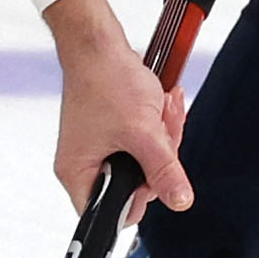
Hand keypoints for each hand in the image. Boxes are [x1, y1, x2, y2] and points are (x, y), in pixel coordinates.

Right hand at [41, 0, 191, 221]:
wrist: (100, 44)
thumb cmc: (104, 81)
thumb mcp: (142, 132)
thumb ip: (163, 171)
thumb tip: (180, 202)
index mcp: (78, 171)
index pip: (110, 213)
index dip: (138, 198)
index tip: (153, 175)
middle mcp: (85, 163)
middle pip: (135, 186)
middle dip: (158, 158)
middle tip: (159, 133)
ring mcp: (99, 147)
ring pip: (145, 163)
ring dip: (162, 137)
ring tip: (161, 111)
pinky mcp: (112, 132)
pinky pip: (144, 145)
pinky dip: (156, 127)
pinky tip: (159, 107)